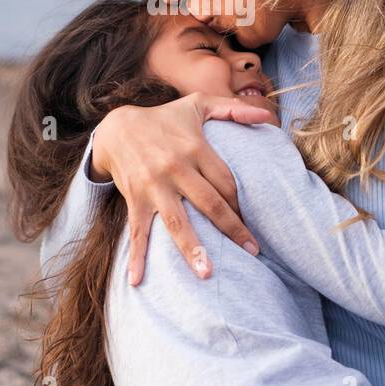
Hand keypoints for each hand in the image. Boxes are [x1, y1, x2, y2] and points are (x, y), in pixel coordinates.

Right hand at [92, 93, 275, 285]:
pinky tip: (138, 281)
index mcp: (195, 147)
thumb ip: (233, 109)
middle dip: (231, 228)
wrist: (116, 127)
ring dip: (192, 249)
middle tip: (253, 252)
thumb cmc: (164, 119)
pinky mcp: (135, 198)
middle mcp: (176, 167)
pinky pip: (138, 231)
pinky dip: (137, 257)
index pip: (227, 181)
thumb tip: (268, 118)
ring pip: (177, 221)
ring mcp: (154, 185)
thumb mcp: (198, 105)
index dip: (243, 203)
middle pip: (209, 203)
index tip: (257, 222)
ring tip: (207, 274)